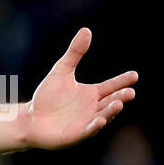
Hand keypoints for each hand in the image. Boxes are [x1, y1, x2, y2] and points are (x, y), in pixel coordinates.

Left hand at [22, 27, 137, 149]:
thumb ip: (74, 53)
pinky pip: (88, 130)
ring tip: (118, 103)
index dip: (122, 81)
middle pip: (111, 102)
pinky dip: (95, 126)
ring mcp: (86, 122)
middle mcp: (93, 108)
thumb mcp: (61, 72)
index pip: (111, 86)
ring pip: (103, 116)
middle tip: (130, 92)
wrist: (29, 119)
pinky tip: (100, 120)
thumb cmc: (46, 97)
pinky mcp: (76, 134)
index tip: (134, 75)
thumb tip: (86, 30)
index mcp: (92, 94)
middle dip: (121, 98)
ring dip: (111, 111)